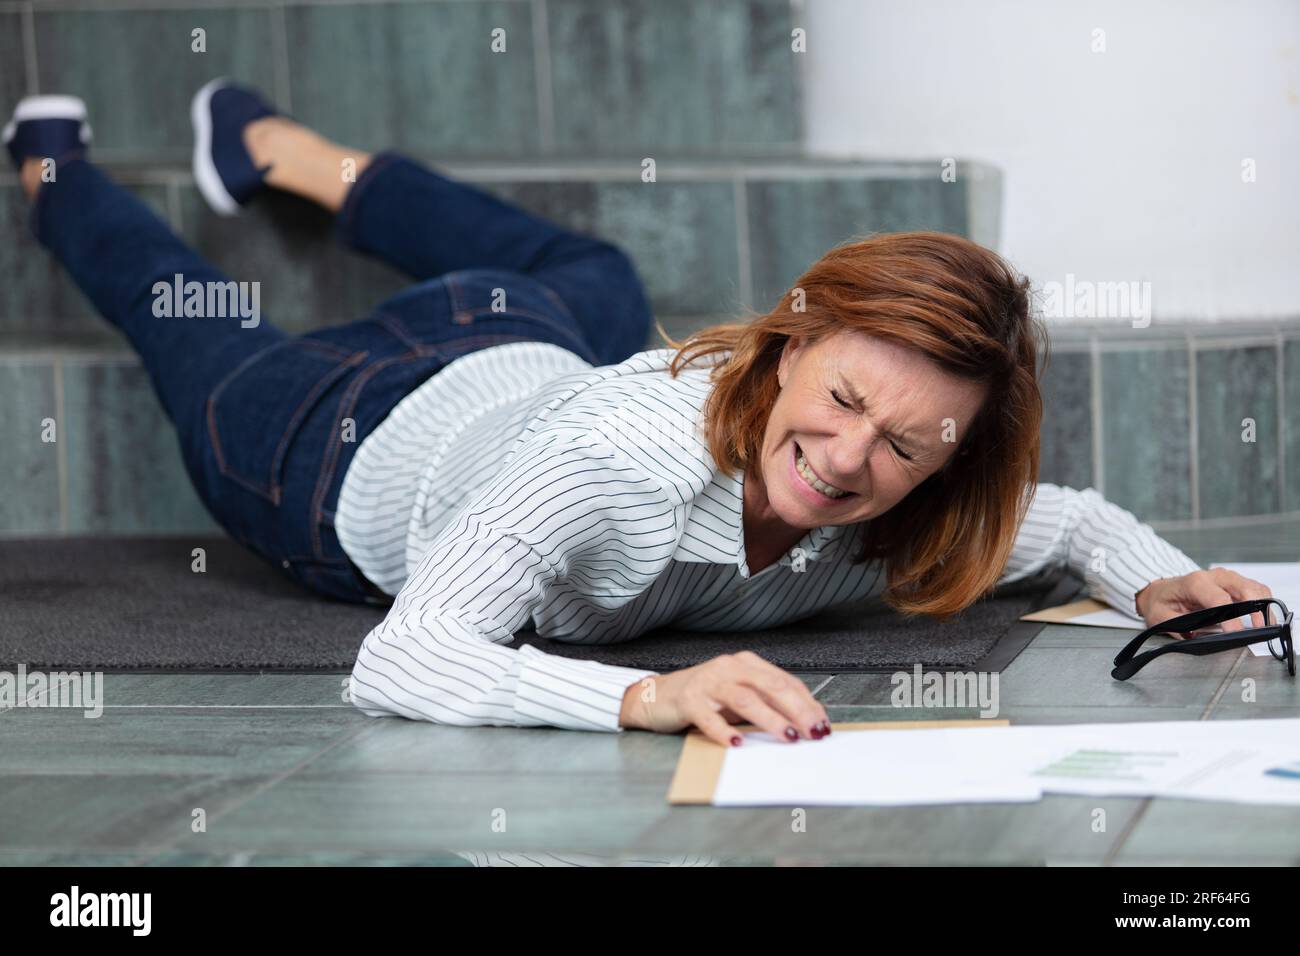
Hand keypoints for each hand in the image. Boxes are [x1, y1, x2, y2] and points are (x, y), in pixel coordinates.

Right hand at [619, 651, 831, 746]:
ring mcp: (708, 682)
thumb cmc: (703, 698)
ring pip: (745, 699)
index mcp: (746, 664)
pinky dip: (724, 731)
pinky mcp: (688, 700)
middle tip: (814, 732)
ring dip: (770, 719)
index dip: (807, 703)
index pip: (785, 681)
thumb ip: (765, 703)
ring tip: (788, 737)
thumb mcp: (737, 696)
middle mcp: (729, 668)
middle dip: (798, 710)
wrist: (656, 696)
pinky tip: (737, 743)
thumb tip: (803, 723)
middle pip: (771, 686)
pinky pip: (709, 717)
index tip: (823, 725)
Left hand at [1135, 568, 1274, 635]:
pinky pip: (1254, 590)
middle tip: (1257, 629)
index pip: (1220, 600)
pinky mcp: (1233, 583)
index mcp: (1194, 583)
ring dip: (1262, 606)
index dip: (1231, 618)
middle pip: (1243, 588)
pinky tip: (1260, 617)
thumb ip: (1177, 626)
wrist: (1159, 590)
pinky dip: (1262, 603)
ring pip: (1253, 587)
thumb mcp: (1160, 616)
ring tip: (1262, 626)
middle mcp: (1213, 577)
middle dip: (1254, 609)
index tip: (1237, 633)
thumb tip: (1195, 636)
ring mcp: (1225, 578)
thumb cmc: (1161, 601)